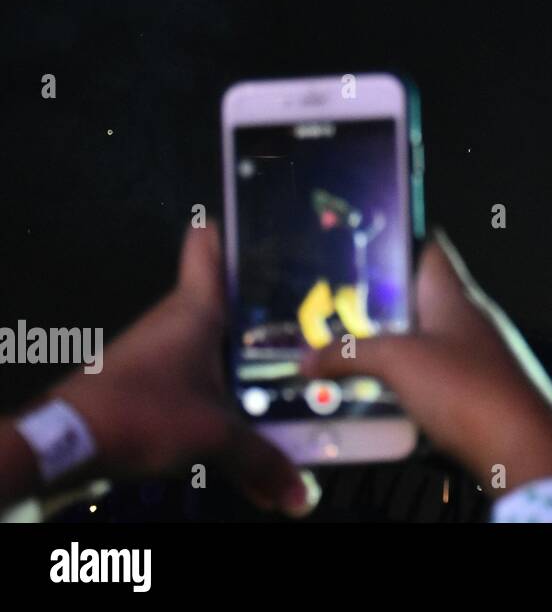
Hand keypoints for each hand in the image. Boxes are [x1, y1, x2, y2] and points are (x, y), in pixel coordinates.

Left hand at [44, 227, 307, 513]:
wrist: (66, 443)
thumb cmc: (143, 411)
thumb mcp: (213, 435)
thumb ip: (261, 461)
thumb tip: (301, 496)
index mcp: (197, 306)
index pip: (208, 242)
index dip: (237, 226)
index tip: (272, 222)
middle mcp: (179, 316)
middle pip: (226, 289)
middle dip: (267, 295)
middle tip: (318, 300)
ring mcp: (162, 345)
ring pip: (214, 329)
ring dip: (249, 339)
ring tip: (300, 348)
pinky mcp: (151, 374)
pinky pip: (200, 361)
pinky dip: (227, 371)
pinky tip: (255, 392)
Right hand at [300, 230, 551, 496]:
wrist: (522, 448)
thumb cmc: (469, 389)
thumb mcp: (398, 362)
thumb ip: (352, 354)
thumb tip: (310, 358)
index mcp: (453, 295)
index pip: (429, 247)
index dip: (399, 238)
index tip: (361, 242)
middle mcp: (466, 319)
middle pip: (418, 299)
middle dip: (377, 305)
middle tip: (331, 312)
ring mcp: (474, 357)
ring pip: (423, 341)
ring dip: (387, 349)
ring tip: (341, 357)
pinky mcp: (475, 393)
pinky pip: (431, 378)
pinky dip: (403, 384)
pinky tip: (376, 399)